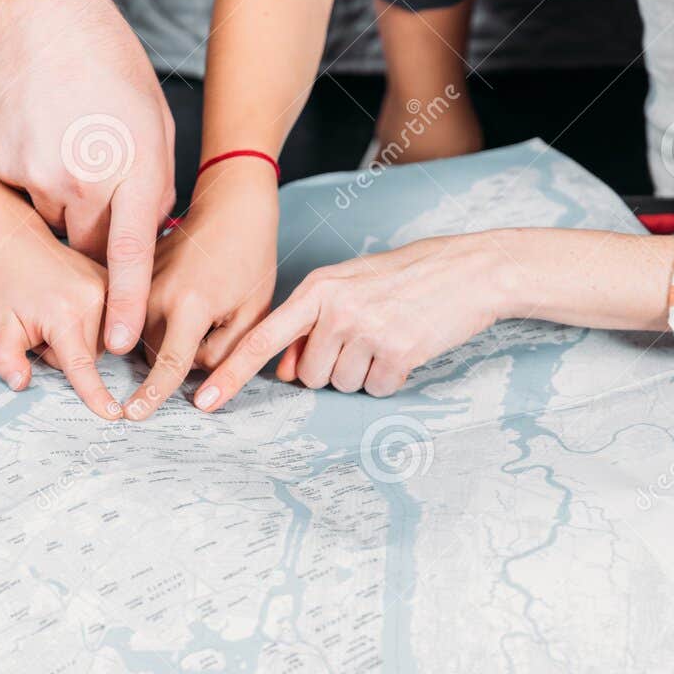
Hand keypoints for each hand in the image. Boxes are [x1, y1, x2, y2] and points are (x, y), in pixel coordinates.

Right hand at [0, 0, 175, 358]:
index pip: (132, 254)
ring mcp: (38, 173)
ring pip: (57, 223)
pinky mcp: (6, 165)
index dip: (127, 304)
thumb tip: (148, 237)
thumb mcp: (152, 122)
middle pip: (92, 247)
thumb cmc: (107, 63)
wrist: (34, 13)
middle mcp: (83, 177)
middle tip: (102, 194)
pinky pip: (28, 196)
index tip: (121, 344)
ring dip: (68, 205)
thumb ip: (152, 185)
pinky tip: (44, 134)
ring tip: (72, 146)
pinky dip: (38, 178)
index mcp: (131, 165)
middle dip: (101, 239)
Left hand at [0, 205, 120, 421]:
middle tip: (42, 332)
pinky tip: (71, 307)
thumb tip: (19, 384)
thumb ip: (6, 358)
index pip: (81, 366)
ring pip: (102, 341)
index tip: (112, 415)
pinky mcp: (113, 281)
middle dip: (67, 355)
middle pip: (91, 357)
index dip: (95, 394)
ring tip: (55, 317)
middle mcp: (93, 299)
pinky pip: (110, 321)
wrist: (15, 240)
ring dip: (80, 340)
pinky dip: (91, 323)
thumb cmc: (4, 285)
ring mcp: (108, 287)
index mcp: (64, 314)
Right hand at [122, 160, 279, 420]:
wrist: (230, 206)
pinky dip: (158, 321)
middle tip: (212, 327)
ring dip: (166, 340)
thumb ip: (226, 357)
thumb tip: (201, 390)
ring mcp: (141, 283)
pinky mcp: (135, 276)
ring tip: (199, 310)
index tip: (134, 416)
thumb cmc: (250, 259)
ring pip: (144, 337)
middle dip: (178, 359)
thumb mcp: (252, 314)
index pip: (168, 364)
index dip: (152, 395)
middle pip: (154, 354)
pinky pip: (140, 316)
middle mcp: (156, 294)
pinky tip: (185, 297)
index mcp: (190, 304)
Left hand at [194, 233, 505, 410]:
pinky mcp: (396, 352)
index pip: (261, 339)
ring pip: (343, 385)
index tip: (202, 403)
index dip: (229, 375)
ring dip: (365, 373)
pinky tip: (409, 346)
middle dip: (334, 368)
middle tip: (367, 337)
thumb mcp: (352, 287)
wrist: (471, 270)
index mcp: (318, 289)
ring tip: (391, 336)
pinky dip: (392, 377)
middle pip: (310, 376)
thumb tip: (288, 372)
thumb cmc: (409, 278)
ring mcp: (365, 330)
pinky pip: (377, 389)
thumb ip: (312, 325)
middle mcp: (335, 309)